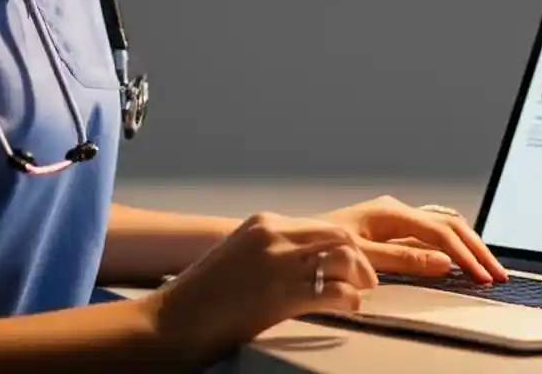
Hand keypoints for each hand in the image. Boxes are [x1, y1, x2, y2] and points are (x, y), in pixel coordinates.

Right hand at [146, 212, 377, 359]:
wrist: (174, 319)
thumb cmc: (202, 297)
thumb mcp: (238, 257)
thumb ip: (270, 252)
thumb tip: (301, 265)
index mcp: (264, 223)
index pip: (321, 226)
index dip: (344, 245)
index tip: (353, 262)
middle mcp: (275, 235)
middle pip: (339, 236)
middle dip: (360, 258)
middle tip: (367, 279)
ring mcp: (279, 263)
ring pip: (344, 258)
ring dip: (360, 277)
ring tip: (361, 292)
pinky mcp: (283, 293)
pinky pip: (334, 291)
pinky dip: (350, 300)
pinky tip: (349, 308)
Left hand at [319, 196, 507, 283]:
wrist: (294, 241)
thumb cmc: (321, 246)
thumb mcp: (361, 255)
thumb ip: (403, 259)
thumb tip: (443, 261)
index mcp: (390, 213)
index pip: (441, 232)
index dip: (466, 255)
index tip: (482, 276)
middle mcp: (395, 211)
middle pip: (450, 225)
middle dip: (476, 250)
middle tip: (497, 275)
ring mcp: (394, 219)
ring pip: (444, 226)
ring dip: (467, 246)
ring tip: (487, 268)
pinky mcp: (391, 230)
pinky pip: (431, 232)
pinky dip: (451, 245)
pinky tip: (460, 257)